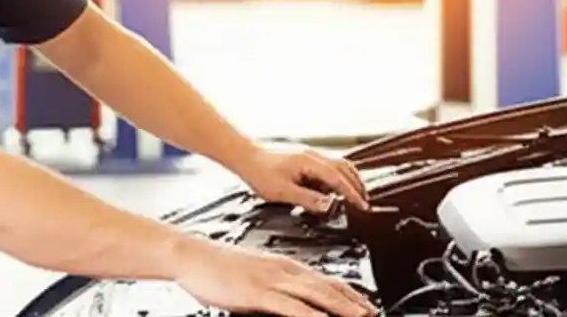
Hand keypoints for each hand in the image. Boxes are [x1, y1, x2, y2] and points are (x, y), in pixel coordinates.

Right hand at [171, 235, 375, 316]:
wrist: (192, 256)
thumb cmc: (218, 267)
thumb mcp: (253, 277)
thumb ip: (273, 289)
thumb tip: (289, 303)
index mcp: (283, 265)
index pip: (324, 279)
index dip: (348, 292)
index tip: (365, 303)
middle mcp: (283, 270)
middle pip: (327, 286)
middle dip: (354, 302)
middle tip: (374, 312)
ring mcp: (272, 280)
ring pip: (316, 294)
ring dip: (342, 307)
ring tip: (362, 316)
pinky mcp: (258, 292)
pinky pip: (291, 305)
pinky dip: (311, 314)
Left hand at [234, 146, 368, 212]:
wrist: (245, 157)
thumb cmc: (260, 173)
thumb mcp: (282, 192)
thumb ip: (307, 198)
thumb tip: (328, 205)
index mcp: (309, 162)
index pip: (338, 178)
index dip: (352, 192)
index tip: (362, 206)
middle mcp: (313, 156)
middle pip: (344, 168)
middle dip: (357, 185)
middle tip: (364, 202)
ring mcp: (310, 155)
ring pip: (338, 164)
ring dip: (349, 179)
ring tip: (355, 196)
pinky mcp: (305, 158)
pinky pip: (329, 166)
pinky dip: (338, 176)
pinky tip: (335, 188)